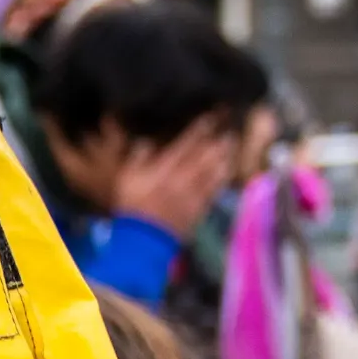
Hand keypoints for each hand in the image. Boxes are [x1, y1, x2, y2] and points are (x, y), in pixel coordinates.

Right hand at [107, 121, 241, 238]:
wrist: (143, 238)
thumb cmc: (132, 207)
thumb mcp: (126, 179)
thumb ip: (137, 159)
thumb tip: (146, 142)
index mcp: (164, 169)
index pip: (184, 145)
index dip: (197, 131)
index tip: (208, 120)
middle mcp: (181, 178)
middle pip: (203, 157)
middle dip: (216, 143)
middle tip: (228, 132)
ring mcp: (192, 195)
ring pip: (211, 173)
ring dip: (222, 159)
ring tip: (231, 148)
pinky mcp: (197, 209)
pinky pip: (212, 191)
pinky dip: (220, 180)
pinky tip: (226, 172)